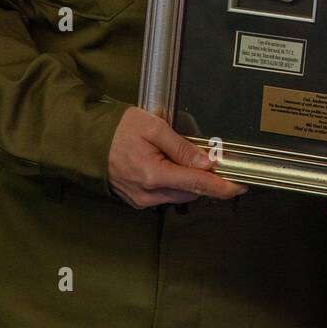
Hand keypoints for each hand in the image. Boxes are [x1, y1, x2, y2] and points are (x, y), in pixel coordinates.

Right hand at [108, 106, 247, 209]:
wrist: (86, 141)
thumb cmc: (117, 129)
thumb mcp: (153, 127)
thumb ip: (181, 146)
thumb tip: (206, 163)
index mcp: (154, 175)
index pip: (197, 184)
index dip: (222, 186)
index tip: (241, 186)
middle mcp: (148, 194)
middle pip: (190, 192)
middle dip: (205, 180)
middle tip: (215, 162)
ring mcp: (141, 200)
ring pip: (178, 196)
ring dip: (189, 182)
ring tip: (188, 160)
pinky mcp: (136, 200)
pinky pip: (164, 195)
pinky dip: (175, 184)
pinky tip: (172, 167)